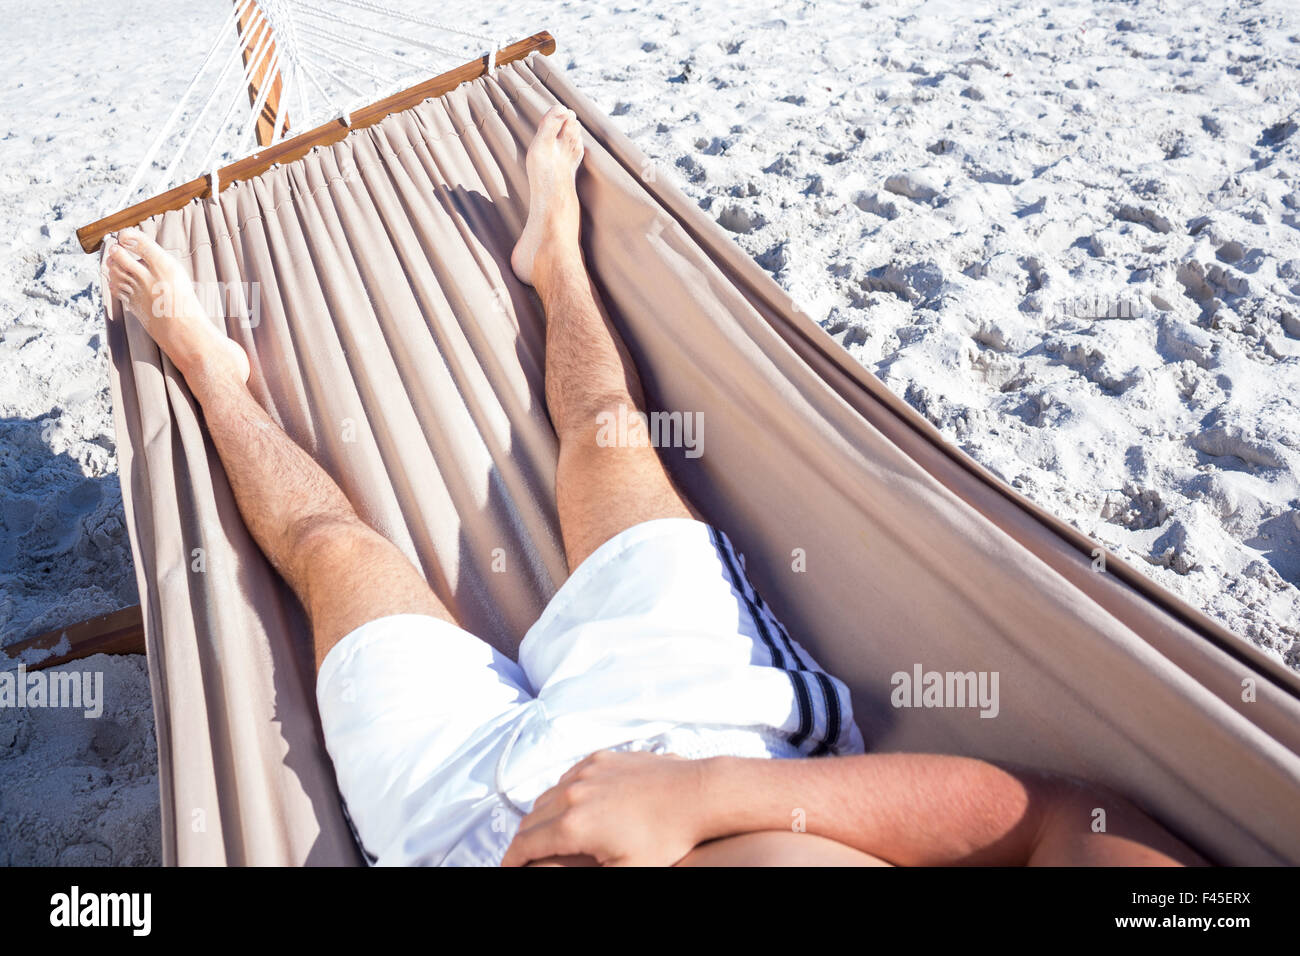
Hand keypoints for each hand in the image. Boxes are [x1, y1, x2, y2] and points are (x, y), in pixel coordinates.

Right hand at [501, 749, 714, 866]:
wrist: (696, 794)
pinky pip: (567, 777)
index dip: (511, 861)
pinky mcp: (600, 758)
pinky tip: (573, 807)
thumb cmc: (666, 838)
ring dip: (541, 817)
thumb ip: (582, 876)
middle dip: (524, 842)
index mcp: (573, 825)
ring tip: (548, 835)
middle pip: (530, 820)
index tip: (509, 869)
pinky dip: (561, 795)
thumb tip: (553, 870)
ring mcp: (586, 771)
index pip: (524, 845)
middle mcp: (573, 793)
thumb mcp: (625, 872)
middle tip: (527, 858)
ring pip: (546, 796)